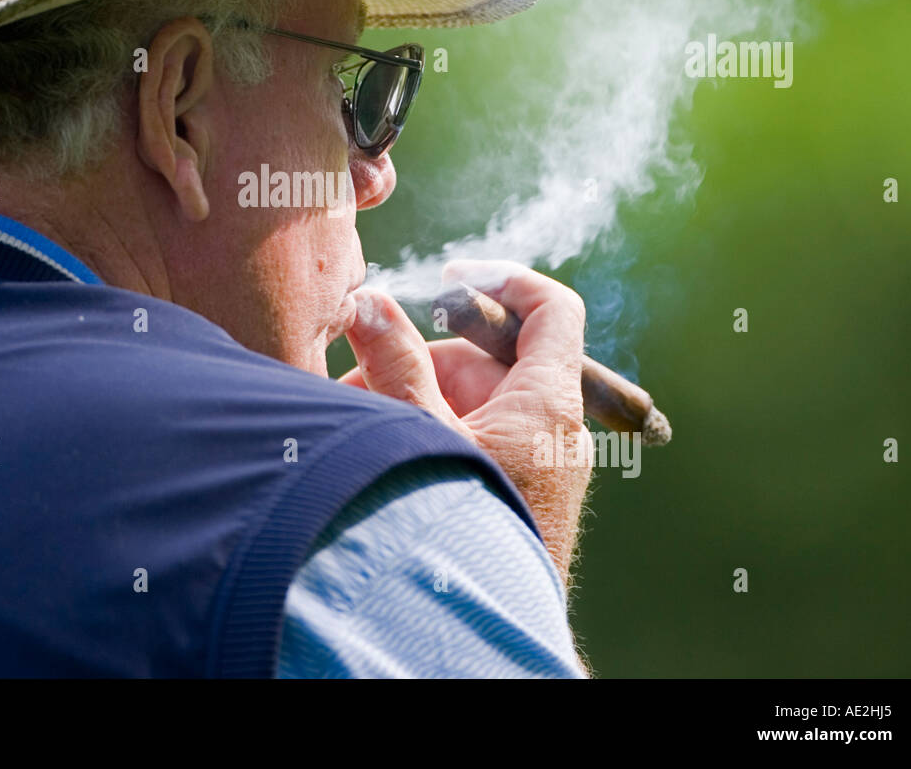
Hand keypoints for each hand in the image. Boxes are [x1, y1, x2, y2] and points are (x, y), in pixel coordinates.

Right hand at [340, 259, 593, 589]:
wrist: (481, 633)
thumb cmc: (461, 529)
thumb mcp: (419, 432)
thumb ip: (393, 363)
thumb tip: (367, 302)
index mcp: (548, 400)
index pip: (552, 309)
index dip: (502, 278)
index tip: (448, 277)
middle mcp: (555, 427)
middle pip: (489, 359)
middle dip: (419, 365)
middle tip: (356, 387)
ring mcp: (542, 461)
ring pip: (477, 402)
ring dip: (418, 404)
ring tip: (360, 429)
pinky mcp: (523, 490)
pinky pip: (480, 440)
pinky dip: (435, 435)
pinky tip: (388, 454)